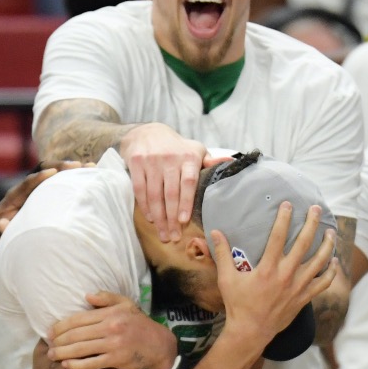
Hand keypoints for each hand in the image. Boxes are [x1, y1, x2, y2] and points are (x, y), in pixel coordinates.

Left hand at [0, 161, 87, 251]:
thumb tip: (3, 224)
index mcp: (13, 197)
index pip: (27, 183)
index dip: (39, 177)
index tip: (52, 173)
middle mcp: (26, 190)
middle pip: (44, 172)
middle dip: (61, 167)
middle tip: (79, 166)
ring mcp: (36, 191)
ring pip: (54, 175)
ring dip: (71, 171)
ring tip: (91, 168)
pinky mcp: (44, 195)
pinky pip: (59, 184)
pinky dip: (72, 179)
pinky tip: (89, 178)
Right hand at [27, 339, 135, 368]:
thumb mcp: (40, 360)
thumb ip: (45, 344)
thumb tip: (48, 332)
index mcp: (74, 356)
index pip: (99, 341)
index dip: (111, 337)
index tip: (120, 335)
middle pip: (113, 354)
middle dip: (123, 351)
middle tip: (133, 348)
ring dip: (128, 368)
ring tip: (136, 365)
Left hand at [47, 292, 178, 368]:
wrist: (159, 344)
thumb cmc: (139, 323)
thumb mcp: (126, 304)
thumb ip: (107, 298)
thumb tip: (86, 296)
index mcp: (110, 313)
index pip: (79, 319)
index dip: (61, 326)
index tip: (50, 331)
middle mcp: (110, 327)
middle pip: (76, 334)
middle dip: (58, 340)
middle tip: (48, 345)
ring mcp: (113, 344)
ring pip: (81, 349)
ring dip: (63, 353)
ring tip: (52, 356)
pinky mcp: (116, 359)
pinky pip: (91, 363)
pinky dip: (76, 365)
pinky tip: (67, 365)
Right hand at [118, 123, 208, 242]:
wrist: (147, 131)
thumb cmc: (176, 146)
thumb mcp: (195, 149)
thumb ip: (210, 161)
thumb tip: (230, 163)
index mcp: (188, 157)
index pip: (188, 182)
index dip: (186, 202)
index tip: (184, 220)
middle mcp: (170, 158)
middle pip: (170, 193)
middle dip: (171, 218)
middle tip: (174, 237)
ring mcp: (152, 161)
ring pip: (154, 194)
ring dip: (158, 217)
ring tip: (163, 234)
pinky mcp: (136, 163)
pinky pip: (140, 189)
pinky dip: (145, 206)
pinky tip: (150, 218)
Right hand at [211, 203, 337, 343]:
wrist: (251, 332)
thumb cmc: (238, 305)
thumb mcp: (226, 279)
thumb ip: (222, 254)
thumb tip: (215, 232)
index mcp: (268, 268)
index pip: (278, 236)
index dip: (284, 218)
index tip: (288, 204)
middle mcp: (286, 275)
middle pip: (304, 243)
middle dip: (312, 223)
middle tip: (317, 209)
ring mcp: (298, 287)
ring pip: (319, 262)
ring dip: (327, 245)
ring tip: (331, 232)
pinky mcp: (304, 298)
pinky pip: (323, 283)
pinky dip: (331, 272)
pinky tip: (334, 261)